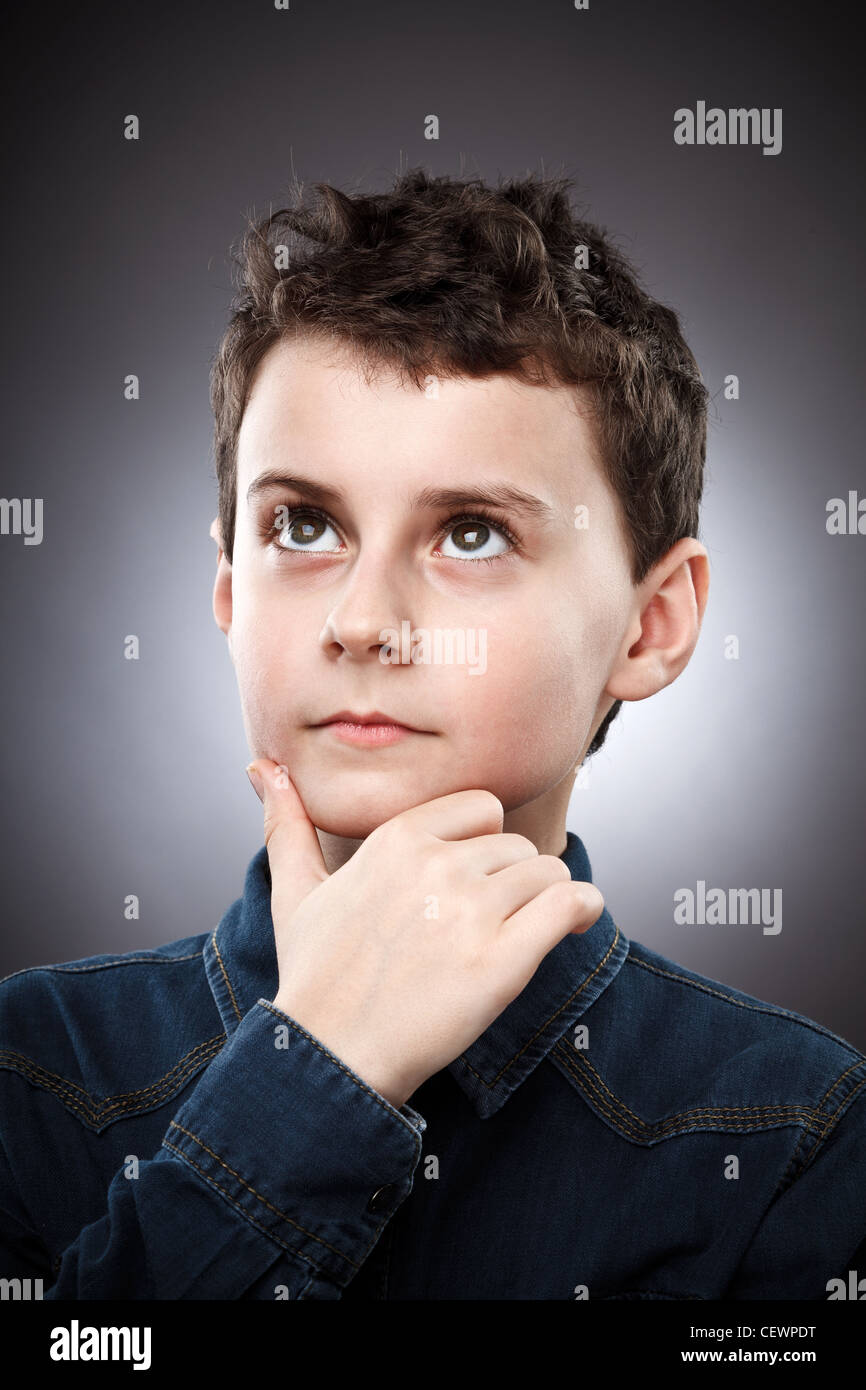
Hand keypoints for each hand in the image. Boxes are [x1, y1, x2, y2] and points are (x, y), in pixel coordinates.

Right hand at [246, 759, 603, 1109]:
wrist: (330, 1058)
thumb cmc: (315, 977)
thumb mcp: (293, 892)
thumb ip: (286, 824)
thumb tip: (262, 766)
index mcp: (396, 839)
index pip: (481, 808)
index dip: (484, 843)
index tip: (477, 877)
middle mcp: (436, 865)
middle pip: (516, 845)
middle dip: (513, 880)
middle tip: (493, 921)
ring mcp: (470, 911)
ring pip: (547, 872)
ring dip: (546, 899)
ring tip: (529, 930)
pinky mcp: (502, 961)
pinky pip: (569, 905)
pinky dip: (584, 909)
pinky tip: (579, 921)